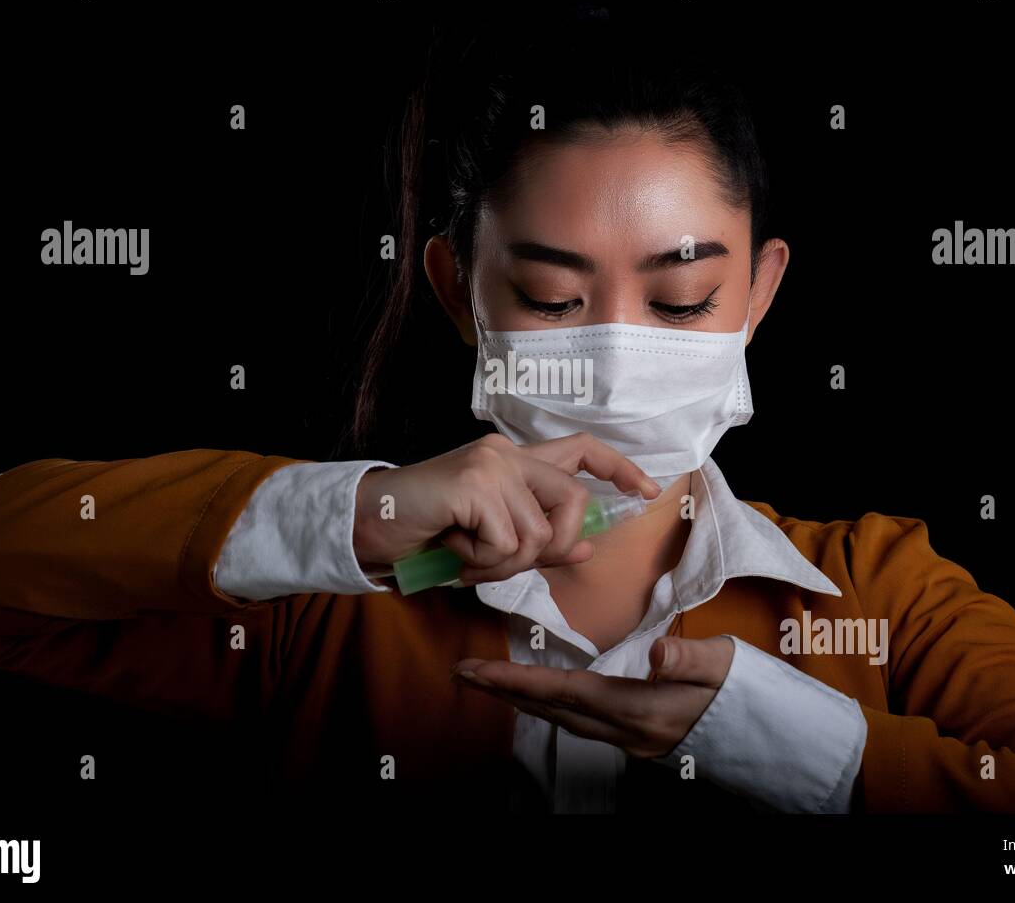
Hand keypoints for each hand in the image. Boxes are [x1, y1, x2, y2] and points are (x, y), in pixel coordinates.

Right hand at [352, 432, 659, 582]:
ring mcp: (491, 464)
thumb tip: (586, 547)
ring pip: (537, 534)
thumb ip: (536, 538)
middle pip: (573, 502)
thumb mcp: (488, 539)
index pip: (580, 450)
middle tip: (501, 563)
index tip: (648, 490)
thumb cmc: (425, 532)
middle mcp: (507, 453)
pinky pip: (506, 543)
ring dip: (502, 564)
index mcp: (513, 460)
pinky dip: (481, 562)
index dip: (619, 469)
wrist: (366, 524)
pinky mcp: (475, 484)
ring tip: (465, 556)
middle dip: (552, 546)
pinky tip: (452, 549)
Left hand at [449, 634, 735, 758]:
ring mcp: (626, 738)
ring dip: (522, 700)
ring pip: (560, 719)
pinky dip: (549, 706)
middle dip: (505, 692)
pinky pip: (576, 721)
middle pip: (552, 710)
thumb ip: (686, 658)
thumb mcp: (720, 665)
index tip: (479, 672)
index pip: (565, 693)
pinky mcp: (631, 736)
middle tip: (464, 674)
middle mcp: (623, 730)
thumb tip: (655, 652)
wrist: (764, 732)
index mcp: (637, 710)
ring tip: (491, 682)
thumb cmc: (740, 692)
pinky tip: (541, 696)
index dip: (519, 682)